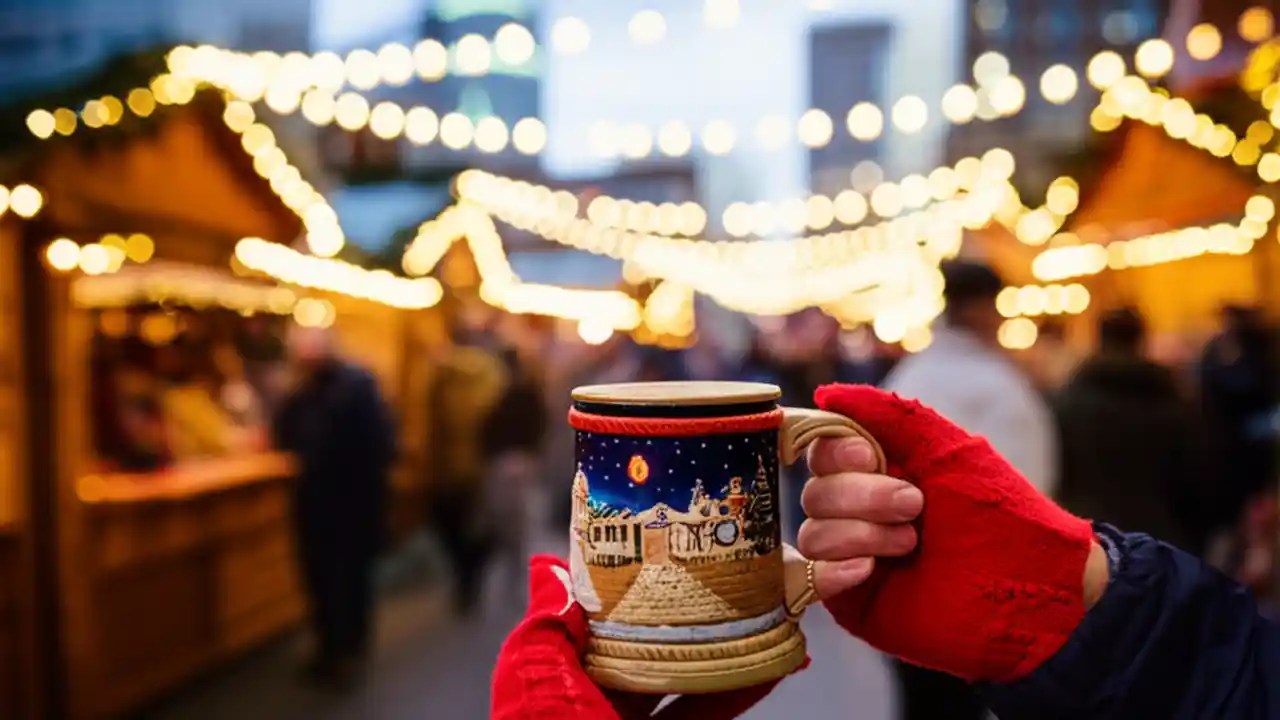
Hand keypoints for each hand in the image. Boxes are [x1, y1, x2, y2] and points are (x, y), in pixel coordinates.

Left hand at [491, 556, 797, 719]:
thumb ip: (545, 631)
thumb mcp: (538, 683)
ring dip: (726, 649)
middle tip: (725, 575)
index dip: (623, 585)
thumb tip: (547, 568)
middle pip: (647, 644)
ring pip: (686, 679)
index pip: (591, 620)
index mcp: (555, 679)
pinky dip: (739, 692)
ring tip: (764, 613)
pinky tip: (773, 666)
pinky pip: (707, 715)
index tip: (661, 549)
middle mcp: (596, 701)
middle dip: (685, 612)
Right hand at [796, 384, 1097, 682]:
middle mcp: (858, 512)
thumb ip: (888, 415)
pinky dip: (834, 571)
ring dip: (860, 534)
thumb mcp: (946, 448)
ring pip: (813, 535)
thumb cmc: (998, 513)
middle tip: (915, 506)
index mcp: (878, 472)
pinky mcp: (854, 600)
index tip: (870, 456)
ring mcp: (853, 556)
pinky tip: (869, 570)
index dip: (836, 453)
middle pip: (814, 493)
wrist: (1029, 584)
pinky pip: (814, 580)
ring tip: (911, 544)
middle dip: (862, 496)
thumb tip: (827, 394)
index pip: (823, 452)